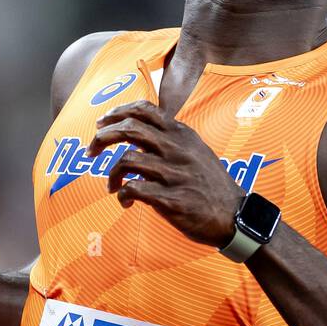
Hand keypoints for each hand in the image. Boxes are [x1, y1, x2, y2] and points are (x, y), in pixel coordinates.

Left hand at [88, 101, 243, 247]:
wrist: (235, 215)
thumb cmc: (210, 183)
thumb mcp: (196, 150)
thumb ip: (171, 138)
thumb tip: (138, 129)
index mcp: (181, 134)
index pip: (144, 109)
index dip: (117, 112)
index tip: (101, 122)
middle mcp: (177, 149)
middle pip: (129, 129)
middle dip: (102, 138)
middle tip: (91, 151)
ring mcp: (174, 173)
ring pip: (127, 160)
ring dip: (112, 174)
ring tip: (112, 186)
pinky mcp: (171, 198)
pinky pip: (134, 189)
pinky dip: (122, 195)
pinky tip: (125, 202)